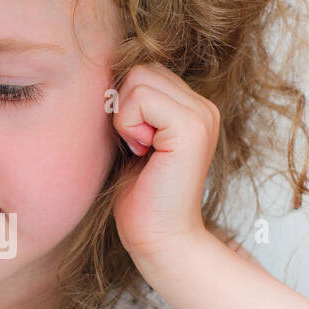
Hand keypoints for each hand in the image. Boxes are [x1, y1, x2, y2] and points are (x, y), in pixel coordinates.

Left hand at [109, 62, 219, 266]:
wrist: (159, 238)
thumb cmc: (141, 198)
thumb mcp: (133, 140)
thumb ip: (131, 106)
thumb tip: (104, 73)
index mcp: (192, 108)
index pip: (145, 71)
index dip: (125, 103)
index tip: (134, 142)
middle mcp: (204, 107)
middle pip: (141, 69)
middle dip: (124, 106)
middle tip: (136, 146)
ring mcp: (202, 115)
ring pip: (139, 78)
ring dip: (125, 117)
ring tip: (140, 150)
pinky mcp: (192, 127)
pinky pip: (141, 98)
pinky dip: (128, 124)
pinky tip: (142, 152)